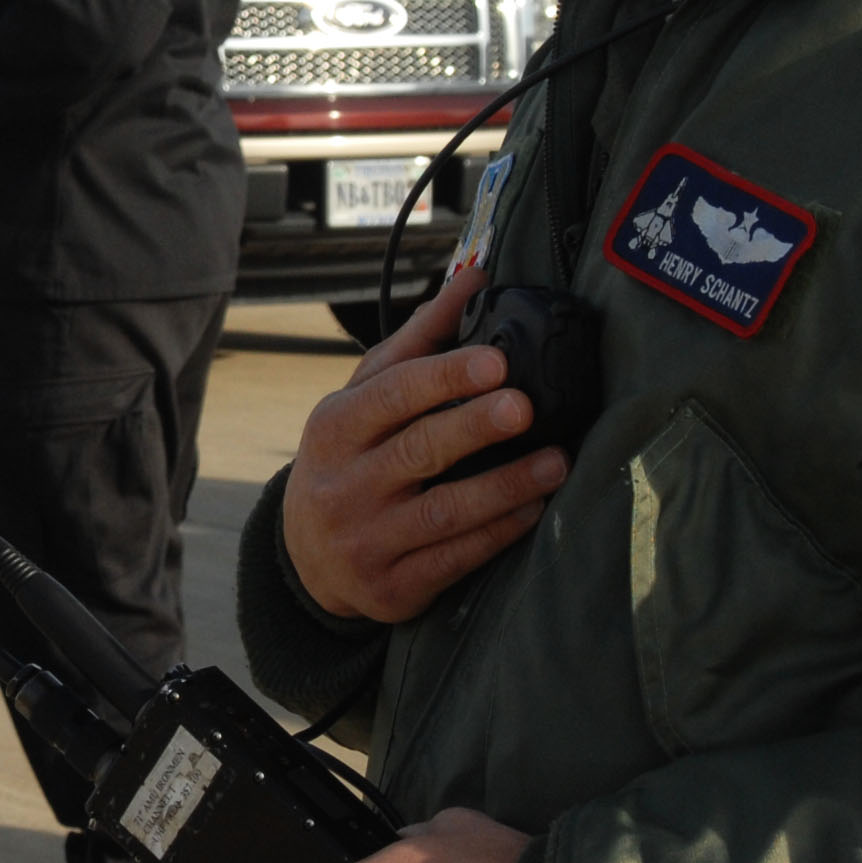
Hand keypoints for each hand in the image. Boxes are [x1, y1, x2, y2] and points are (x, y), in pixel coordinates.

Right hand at [284, 265, 568, 624]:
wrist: (306, 559)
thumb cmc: (349, 459)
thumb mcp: (362, 398)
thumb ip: (419, 340)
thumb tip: (474, 274)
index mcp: (334, 428)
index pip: (391, 395)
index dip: (444, 377)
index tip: (496, 362)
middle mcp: (342, 486)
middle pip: (417, 452)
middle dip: (474, 428)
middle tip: (525, 407)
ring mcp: (365, 541)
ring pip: (442, 512)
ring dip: (505, 486)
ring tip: (555, 463)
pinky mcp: (392, 588)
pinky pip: (455, 559)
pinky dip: (498, 533)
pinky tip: (534, 510)